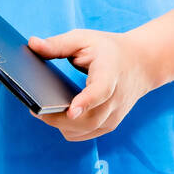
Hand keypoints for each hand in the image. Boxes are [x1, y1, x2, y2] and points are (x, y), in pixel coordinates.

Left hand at [26, 29, 156, 140]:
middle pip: (88, 119)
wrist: (142, 63)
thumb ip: (58, 44)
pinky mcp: (110, 125)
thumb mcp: (85, 39)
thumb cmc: (109, 50)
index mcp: (110, 74)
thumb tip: (31, 43)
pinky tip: (58, 115)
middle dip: (58, 118)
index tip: (71, 110)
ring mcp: (114, 115)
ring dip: (60, 125)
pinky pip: (84, 134)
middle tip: (35, 108)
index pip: (100, 92)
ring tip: (43, 110)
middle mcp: (116, 99)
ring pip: (83, 131)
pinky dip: (68, 129)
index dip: (86, 102)